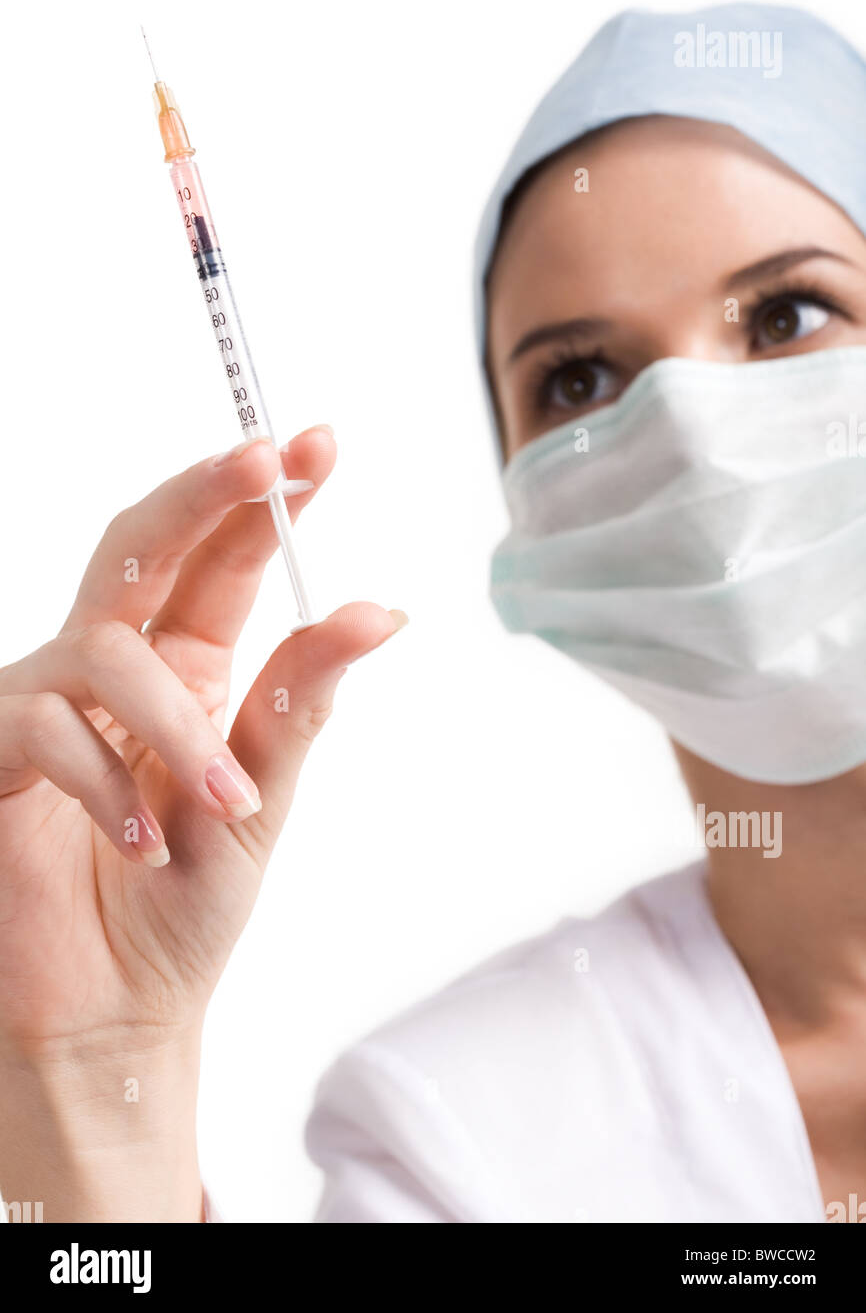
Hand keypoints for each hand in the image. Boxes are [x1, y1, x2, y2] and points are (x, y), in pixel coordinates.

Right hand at [0, 427, 404, 1219]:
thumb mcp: (263, 803)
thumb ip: (298, 703)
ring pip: (105, 646)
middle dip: (204, 496)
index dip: (265, 499)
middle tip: (267, 461)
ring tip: (225, 802)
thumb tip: (377, 613)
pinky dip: (104, 781)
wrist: (110, 1011)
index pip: (224, 560)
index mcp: (189, 669)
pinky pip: (43, 727)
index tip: (317, 445)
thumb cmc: (183, 907)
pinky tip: (142, 841)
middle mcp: (117, 670)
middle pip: (145, 547)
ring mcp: (48, 705)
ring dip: (176, 720)